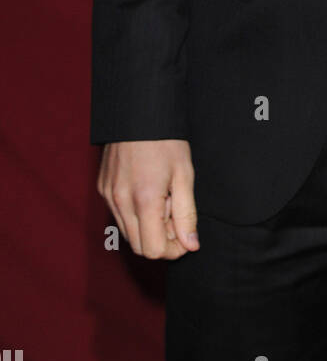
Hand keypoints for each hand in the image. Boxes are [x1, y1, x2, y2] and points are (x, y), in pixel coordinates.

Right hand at [97, 140, 197, 259]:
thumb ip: (186, 214)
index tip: (185, 235)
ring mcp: (108, 195)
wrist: (139, 110)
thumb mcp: (184, 175)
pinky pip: (119, 215)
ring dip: (147, 227)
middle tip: (176, 215)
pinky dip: (134, 214)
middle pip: (139, 246)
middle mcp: (120, 201)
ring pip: (128, 232)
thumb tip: (190, 245)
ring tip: (163, 200)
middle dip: (161, 239)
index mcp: (143, 200)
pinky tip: (148, 191)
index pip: (153, 250)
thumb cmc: (166, 140)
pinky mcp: (102, 187)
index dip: (173, 249)